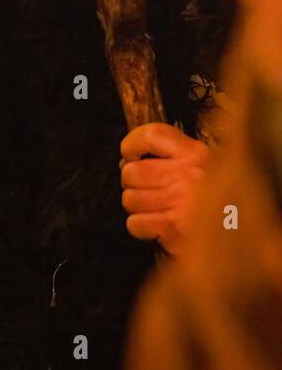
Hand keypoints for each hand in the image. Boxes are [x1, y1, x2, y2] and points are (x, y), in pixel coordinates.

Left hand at [119, 122, 210, 256]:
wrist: (240, 235)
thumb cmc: (216, 199)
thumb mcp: (203, 165)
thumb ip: (171, 155)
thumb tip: (129, 159)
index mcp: (196, 154)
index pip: (151, 135)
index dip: (132, 145)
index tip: (132, 156)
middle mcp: (189, 175)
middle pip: (132, 172)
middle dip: (133, 183)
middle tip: (148, 188)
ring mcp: (181, 202)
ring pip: (130, 199)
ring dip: (137, 206)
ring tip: (156, 207)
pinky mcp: (174, 228)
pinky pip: (135, 223)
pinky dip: (140, 226)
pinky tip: (157, 224)